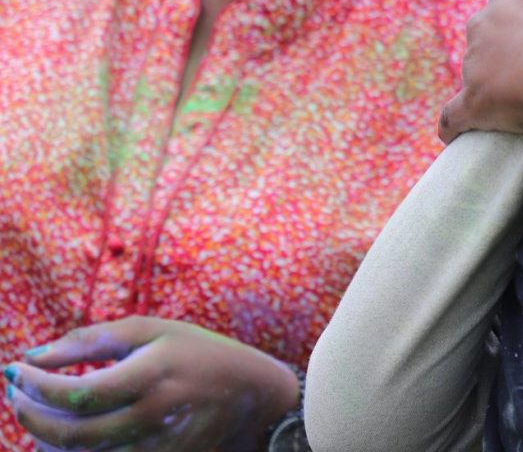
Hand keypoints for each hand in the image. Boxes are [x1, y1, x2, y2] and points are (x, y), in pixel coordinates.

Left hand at [4, 316, 297, 451]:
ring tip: (39, 408)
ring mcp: (153, 447)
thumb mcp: (155, 331)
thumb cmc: (199, 354)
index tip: (16, 369)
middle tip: (16, 393)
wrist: (252, 398)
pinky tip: (66, 429)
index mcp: (154, 374)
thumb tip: (34, 355)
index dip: (37, 385)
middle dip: (29, 414)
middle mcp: (152, 416)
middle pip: (71, 433)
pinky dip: (71, 449)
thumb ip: (93, 339)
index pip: (78, 392)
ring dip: (45, 435)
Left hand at [439, 0, 522, 142]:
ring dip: (493, 81)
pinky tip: (458, 134)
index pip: (514, 0)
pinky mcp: (474, 102)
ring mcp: (474, 62)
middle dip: (509, 45)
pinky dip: (456, 124)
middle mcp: (484, 21)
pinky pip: (455, 115)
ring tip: (522, 98)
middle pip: (491, 32)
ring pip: (477, 70)